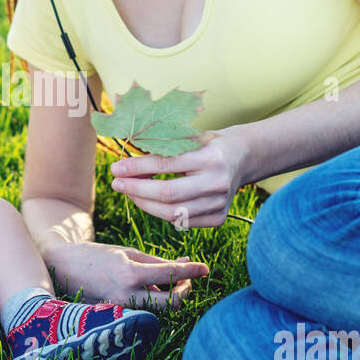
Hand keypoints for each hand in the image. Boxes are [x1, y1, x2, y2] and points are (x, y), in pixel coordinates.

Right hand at [44, 241, 207, 308]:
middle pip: (172, 303)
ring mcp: (121, 310)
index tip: (206, 268)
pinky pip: (145, 313)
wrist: (63, 268)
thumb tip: (186, 262)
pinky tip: (153, 290)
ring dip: (170, 297)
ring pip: (160, 310)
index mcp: (130, 273)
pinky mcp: (117, 317)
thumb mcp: (128, 252)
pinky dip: (154, 302)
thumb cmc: (96, 255)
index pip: (171, 274)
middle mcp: (126, 296)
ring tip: (169, 282)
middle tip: (187, 280)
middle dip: (185, 291)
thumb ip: (157, 261)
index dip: (192, 271)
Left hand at [109, 128, 251, 227]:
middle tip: (116, 183)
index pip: (166, 165)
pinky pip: (181, 221)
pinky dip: (161, 212)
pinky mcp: (219, 218)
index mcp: (212, 157)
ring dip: (145, 204)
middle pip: (168, 194)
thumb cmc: (209, 144)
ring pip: (172, 213)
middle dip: (136, 190)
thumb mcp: (190, 137)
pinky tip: (149, 201)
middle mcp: (218, 183)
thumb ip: (164, 148)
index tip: (116, 168)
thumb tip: (126, 162)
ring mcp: (220, 204)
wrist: (243, 158)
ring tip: (130, 191)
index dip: (137, 168)